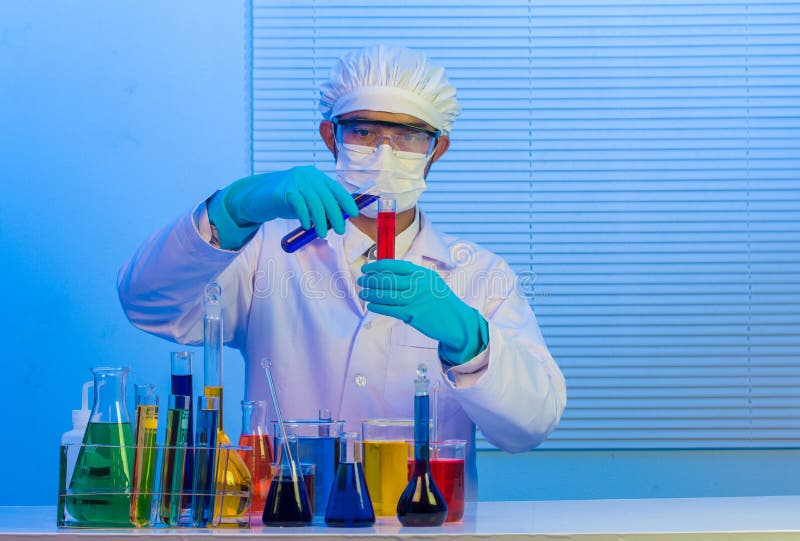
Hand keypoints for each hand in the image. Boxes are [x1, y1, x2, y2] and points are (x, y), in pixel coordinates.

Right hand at [208, 166, 359, 249]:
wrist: (256, 198)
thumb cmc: (284, 201)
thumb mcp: (305, 202)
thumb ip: (320, 207)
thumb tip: (338, 220)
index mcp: (316, 176)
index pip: (336, 188)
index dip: (346, 201)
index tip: (354, 214)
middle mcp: (307, 175)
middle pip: (327, 197)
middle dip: (336, 215)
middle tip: (339, 230)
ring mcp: (295, 180)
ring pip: (315, 202)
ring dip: (320, 221)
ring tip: (322, 234)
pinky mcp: (284, 189)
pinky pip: (299, 205)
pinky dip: (305, 217)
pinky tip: (306, 226)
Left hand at [358, 259, 488, 364]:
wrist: (456, 321)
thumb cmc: (441, 301)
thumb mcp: (431, 282)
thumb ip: (413, 277)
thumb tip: (387, 275)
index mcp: (422, 273)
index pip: (394, 266)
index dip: (377, 266)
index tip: (366, 269)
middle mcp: (418, 284)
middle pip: (388, 280)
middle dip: (370, 280)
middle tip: (361, 281)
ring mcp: (415, 299)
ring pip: (386, 295)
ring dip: (371, 294)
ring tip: (363, 294)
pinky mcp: (413, 314)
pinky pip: (390, 309)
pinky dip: (378, 307)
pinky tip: (371, 306)